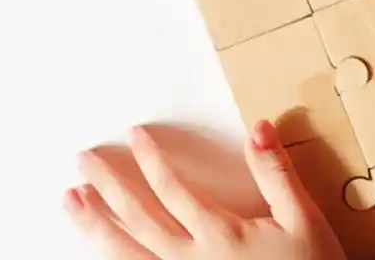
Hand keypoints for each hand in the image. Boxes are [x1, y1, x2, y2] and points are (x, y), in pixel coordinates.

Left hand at [65, 120, 345, 259]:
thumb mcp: (302, 218)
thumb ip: (276, 173)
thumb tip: (258, 126)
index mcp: (220, 235)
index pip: (172, 189)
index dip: (150, 159)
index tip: (132, 135)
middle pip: (138, 219)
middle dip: (107, 187)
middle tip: (83, 162)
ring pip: (127, 254)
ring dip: (96, 227)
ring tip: (72, 202)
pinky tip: (99, 250)